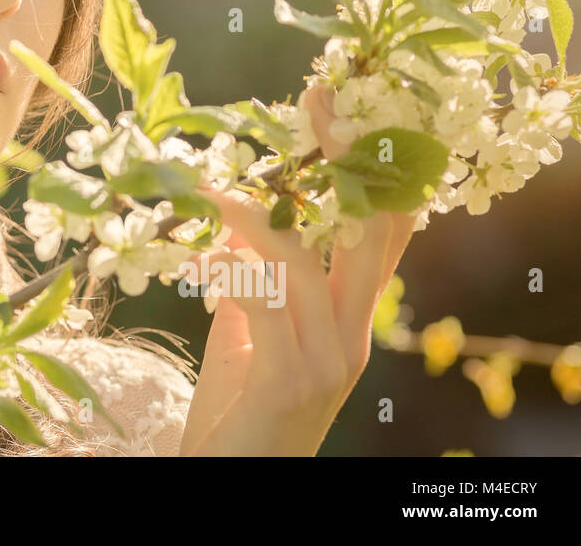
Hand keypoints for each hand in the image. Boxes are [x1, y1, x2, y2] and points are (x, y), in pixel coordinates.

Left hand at [178, 82, 422, 455]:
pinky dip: (232, 263)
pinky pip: (266, 301)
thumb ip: (248, 278)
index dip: (368, 166)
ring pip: (307, 260)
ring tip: (206, 187)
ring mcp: (329, 360)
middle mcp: (353, 335)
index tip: (334, 103)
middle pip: (368, 230)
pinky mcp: (290, 380)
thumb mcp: (244, 333)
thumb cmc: (236, 409)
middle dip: (343, 158)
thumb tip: (234, 218)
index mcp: (350, 319)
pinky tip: (200, 254)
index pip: (380, 231)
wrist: (228, 483)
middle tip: (314, 98)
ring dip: (253, 210)